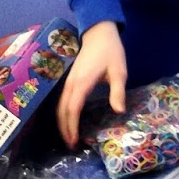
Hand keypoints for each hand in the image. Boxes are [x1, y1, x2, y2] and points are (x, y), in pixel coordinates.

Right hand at [58, 20, 126, 146]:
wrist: (98, 33)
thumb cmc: (110, 52)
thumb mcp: (119, 71)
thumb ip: (117, 91)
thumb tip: (118, 111)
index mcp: (82, 84)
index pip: (72, 110)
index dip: (72, 127)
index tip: (74, 141)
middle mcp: (71, 85)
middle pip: (62, 111)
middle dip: (64, 129)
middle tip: (71, 145)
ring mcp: (68, 82)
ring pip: (60, 106)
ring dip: (62, 122)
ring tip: (69, 136)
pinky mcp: (69, 80)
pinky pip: (62, 101)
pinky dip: (63, 114)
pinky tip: (69, 120)